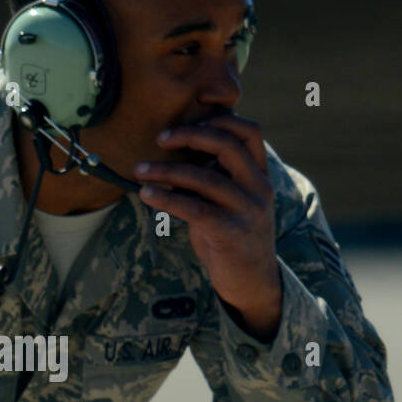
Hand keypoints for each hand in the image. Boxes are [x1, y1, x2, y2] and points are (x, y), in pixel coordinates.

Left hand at [133, 113, 281, 340]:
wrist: (253, 283)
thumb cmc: (233, 237)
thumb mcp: (231, 201)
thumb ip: (215, 176)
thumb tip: (175, 152)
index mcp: (261, 175)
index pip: (249, 131)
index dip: (218, 119)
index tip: (186, 123)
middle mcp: (259, 188)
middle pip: (227, 144)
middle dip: (189, 135)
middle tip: (159, 138)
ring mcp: (247, 211)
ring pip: (204, 178)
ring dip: (166, 170)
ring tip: (139, 170)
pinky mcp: (230, 233)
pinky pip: (194, 208)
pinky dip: (166, 198)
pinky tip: (147, 195)